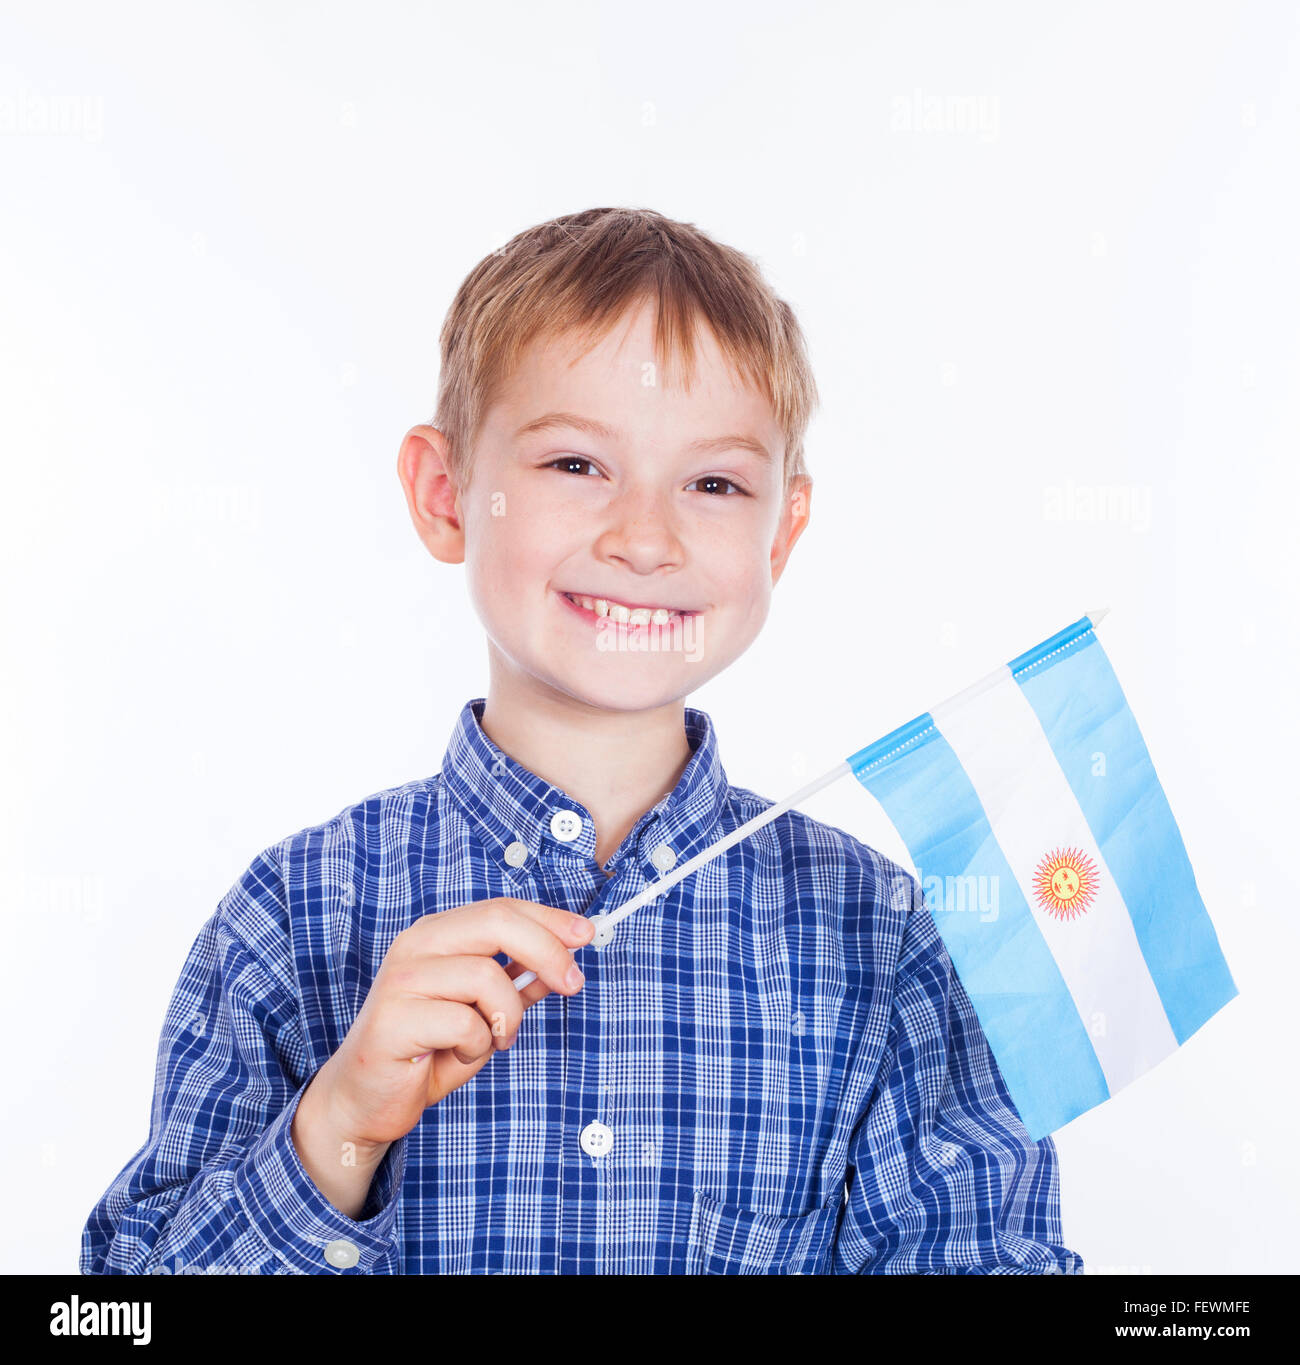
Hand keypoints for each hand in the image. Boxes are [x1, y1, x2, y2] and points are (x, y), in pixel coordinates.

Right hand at [310, 897, 592, 1151]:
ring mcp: (402, 979)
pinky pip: (465, 1023)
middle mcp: (416, 945)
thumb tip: (565, 961)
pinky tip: (458, 1054)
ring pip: (487, 976)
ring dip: (507, 1016)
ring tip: (495, 1039)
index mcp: (438, 934)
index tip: (587, 934)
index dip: (549, 919)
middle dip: (547, 951)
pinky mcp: (394, 1019)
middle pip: (497, 923)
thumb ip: (519, 983)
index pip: (502, 909)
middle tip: (574, 983)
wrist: (366, 1099)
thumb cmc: (428, 1050)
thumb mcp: (485, 1012)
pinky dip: (477, 1045)